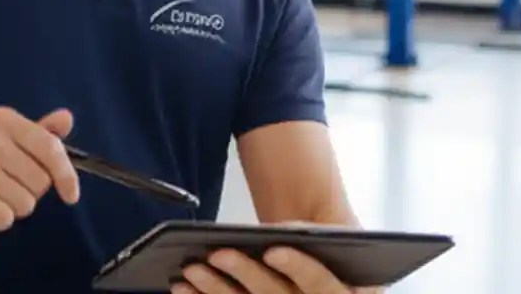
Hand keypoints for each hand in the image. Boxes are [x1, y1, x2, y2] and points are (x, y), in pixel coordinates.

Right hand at [0, 106, 79, 230]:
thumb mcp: (10, 138)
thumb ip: (41, 131)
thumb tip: (66, 119)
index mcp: (4, 120)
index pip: (50, 148)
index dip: (67, 174)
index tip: (71, 194)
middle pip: (41, 181)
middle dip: (32, 191)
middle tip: (9, 183)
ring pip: (25, 203)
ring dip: (15, 206)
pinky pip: (5, 217)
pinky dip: (0, 219)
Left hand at [172, 247, 383, 293]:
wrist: (312, 280)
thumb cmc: (324, 260)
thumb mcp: (336, 245)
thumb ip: (314, 237)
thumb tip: (281, 231)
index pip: (323, 286)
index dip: (299, 268)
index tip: (272, 250)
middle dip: (247, 275)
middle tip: (218, 254)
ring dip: (216, 290)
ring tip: (191, 269)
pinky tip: (184, 288)